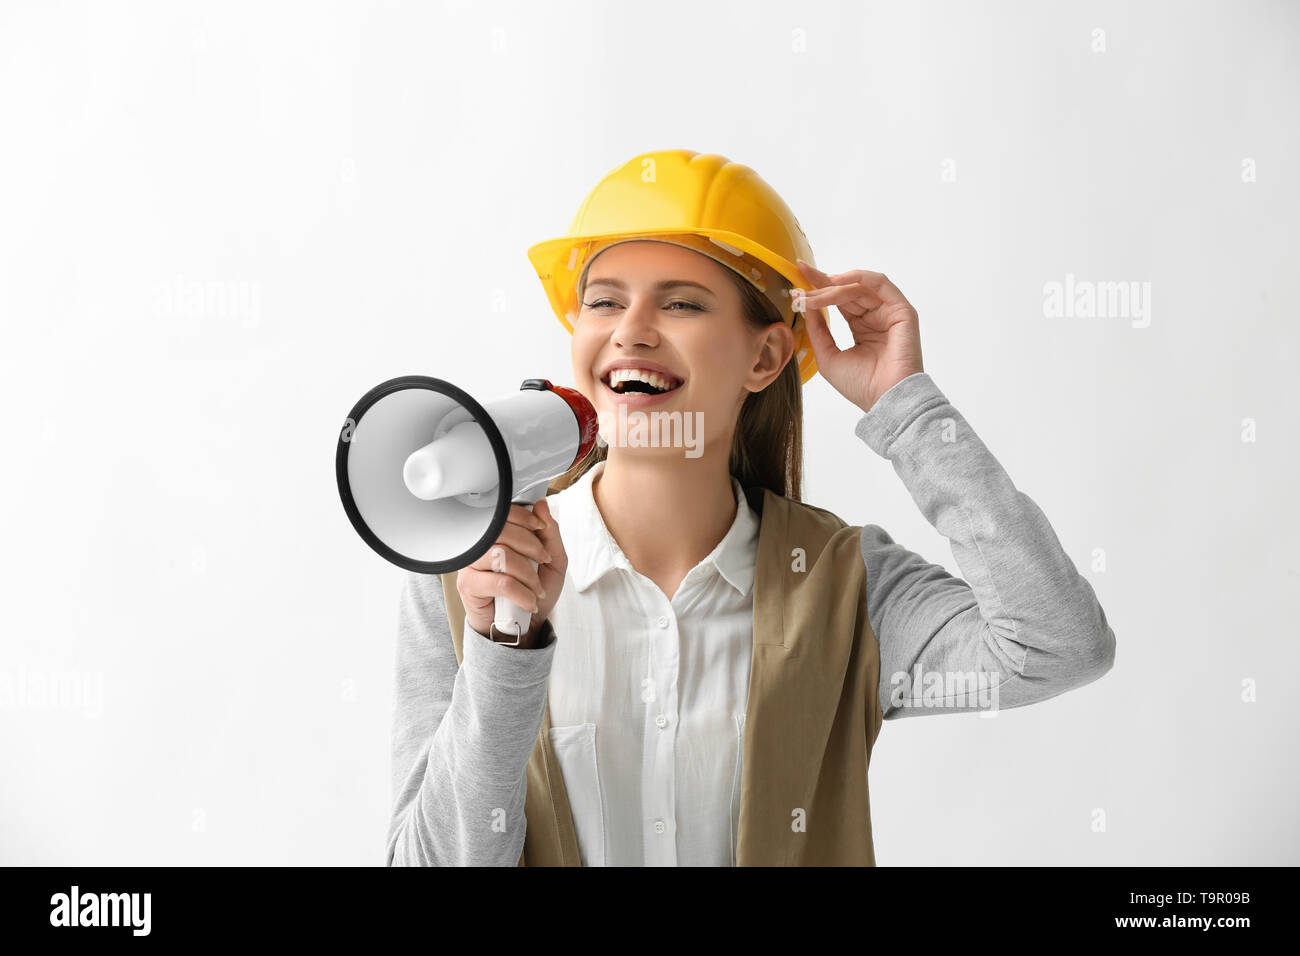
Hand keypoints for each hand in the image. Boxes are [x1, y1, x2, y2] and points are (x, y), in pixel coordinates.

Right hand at [456, 498, 566, 646]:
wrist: (524, 625)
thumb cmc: (534, 589)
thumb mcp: (553, 560)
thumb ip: (550, 533)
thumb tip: (540, 505)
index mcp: (497, 533)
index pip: (503, 512)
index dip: (524, 516)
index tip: (542, 528)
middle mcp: (479, 543)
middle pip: (501, 530)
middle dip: (531, 546)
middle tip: (544, 561)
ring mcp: (470, 563)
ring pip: (500, 555)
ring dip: (527, 574)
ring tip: (537, 589)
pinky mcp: (468, 584)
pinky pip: (499, 582)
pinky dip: (521, 593)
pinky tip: (529, 602)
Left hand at [795, 260, 923, 413]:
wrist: (885, 400)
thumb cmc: (860, 386)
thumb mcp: (827, 355)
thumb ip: (817, 330)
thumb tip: (806, 305)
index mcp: (861, 327)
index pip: (838, 300)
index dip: (819, 287)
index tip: (798, 275)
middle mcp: (875, 317)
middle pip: (847, 290)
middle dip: (822, 283)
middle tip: (801, 278)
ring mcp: (889, 313)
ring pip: (859, 287)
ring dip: (834, 286)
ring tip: (814, 291)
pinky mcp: (902, 311)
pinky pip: (880, 284)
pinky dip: (858, 279)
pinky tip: (837, 283)